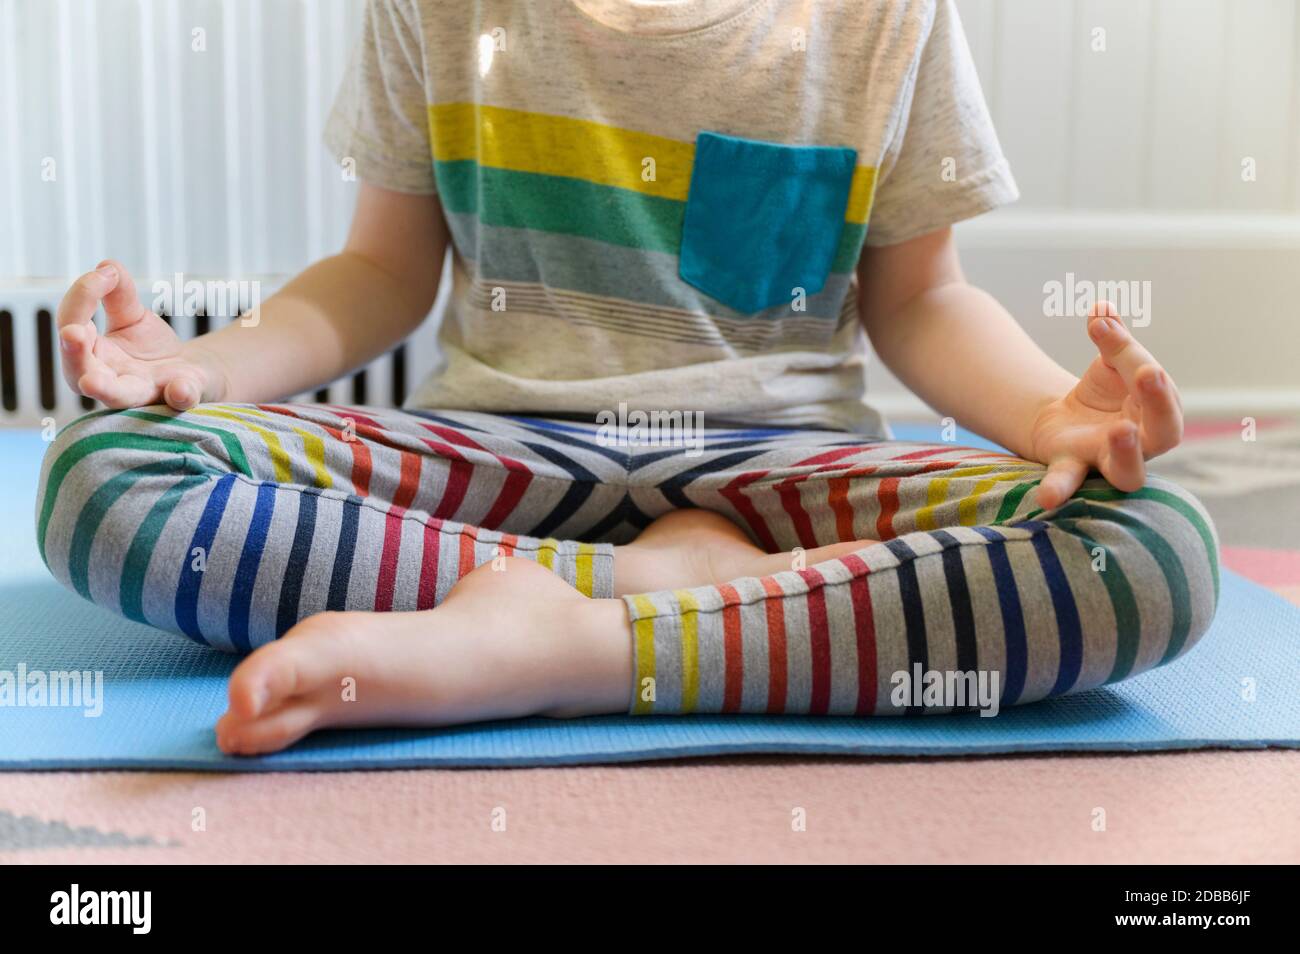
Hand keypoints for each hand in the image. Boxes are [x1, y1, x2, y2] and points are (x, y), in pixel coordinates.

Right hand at [57, 260, 227, 409]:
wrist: (191, 371)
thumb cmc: (150, 348)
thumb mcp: (133, 316)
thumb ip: (118, 293)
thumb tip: (107, 267)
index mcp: (91, 353)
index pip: (71, 324)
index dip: (82, 297)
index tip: (105, 275)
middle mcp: (108, 378)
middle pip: (78, 371)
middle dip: (73, 354)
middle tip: (72, 334)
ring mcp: (143, 393)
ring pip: (118, 396)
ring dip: (104, 389)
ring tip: (91, 382)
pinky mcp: (177, 398)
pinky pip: (178, 399)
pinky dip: (180, 394)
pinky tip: (180, 389)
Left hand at [1028, 301, 1182, 508]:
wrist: (1066, 417)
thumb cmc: (1105, 389)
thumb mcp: (1110, 359)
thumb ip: (1110, 335)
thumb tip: (1102, 309)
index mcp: (1160, 411)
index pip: (1158, 387)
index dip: (1138, 358)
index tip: (1108, 329)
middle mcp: (1143, 443)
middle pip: (1164, 433)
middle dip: (1159, 405)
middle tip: (1147, 374)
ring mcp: (1107, 460)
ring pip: (1128, 472)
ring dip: (1127, 452)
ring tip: (1120, 431)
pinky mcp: (1070, 465)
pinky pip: (1067, 481)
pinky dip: (1059, 489)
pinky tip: (1046, 499)